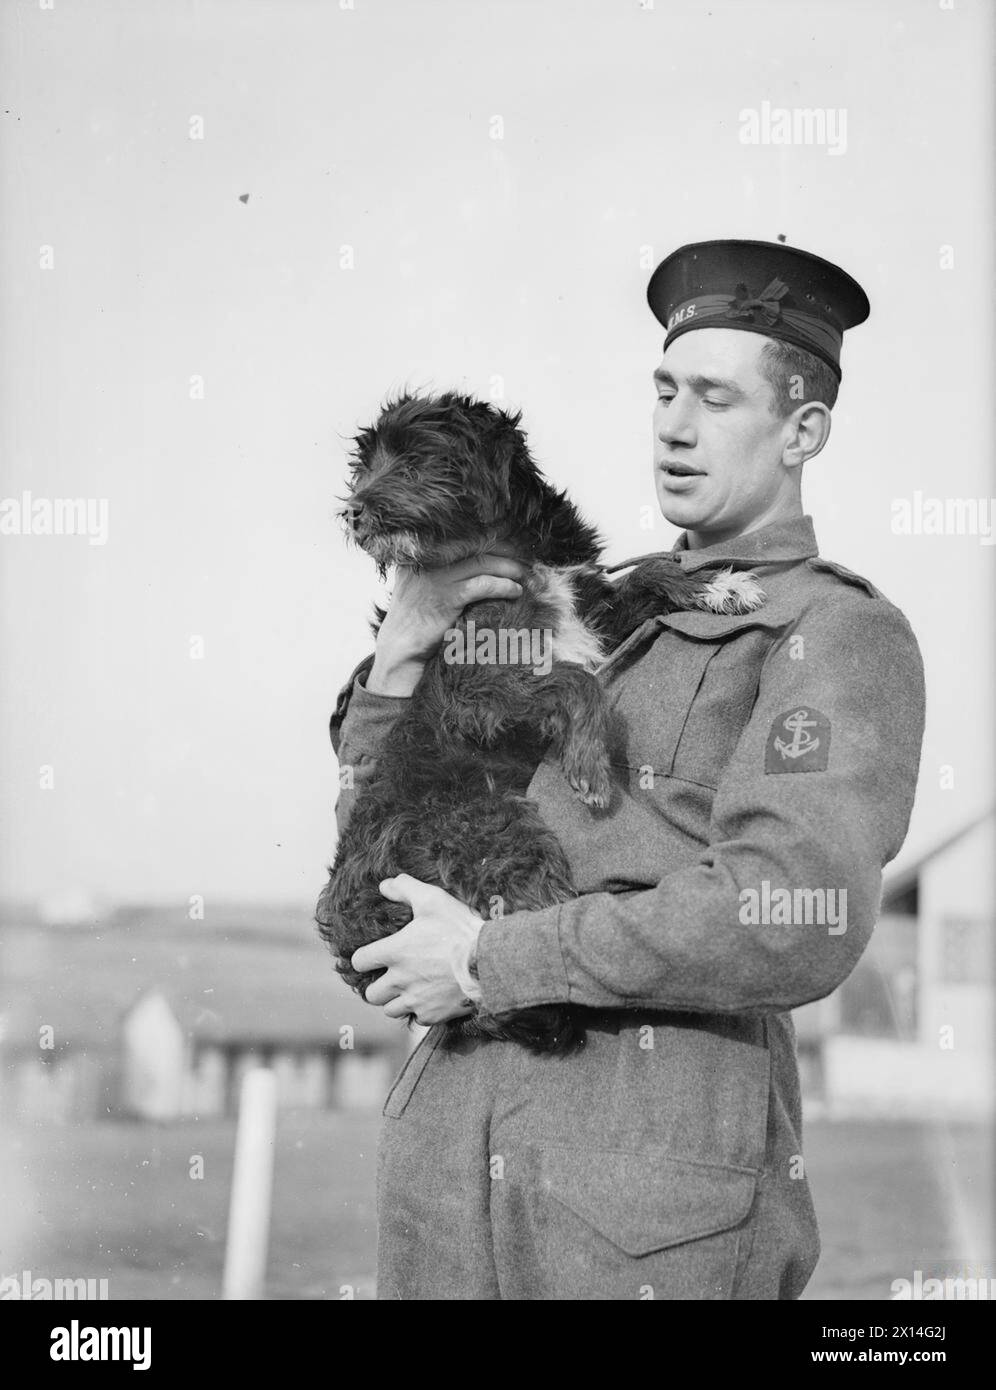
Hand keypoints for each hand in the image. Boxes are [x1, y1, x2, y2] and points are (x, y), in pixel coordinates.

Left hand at [352, 874, 484, 1024]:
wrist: (490, 962)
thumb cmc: (461, 929)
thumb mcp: (433, 899)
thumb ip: (405, 888)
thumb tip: (385, 885)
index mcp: (395, 952)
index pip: (359, 962)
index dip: (363, 959)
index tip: (373, 957)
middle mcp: (400, 980)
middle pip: (371, 994)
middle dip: (377, 986)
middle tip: (390, 977)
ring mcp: (415, 1000)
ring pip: (390, 1010)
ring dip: (395, 1000)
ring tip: (408, 989)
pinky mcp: (432, 1015)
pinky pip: (416, 1018)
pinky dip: (419, 1011)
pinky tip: (429, 998)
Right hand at [366, 548, 526, 695]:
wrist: (400, 646)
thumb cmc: (418, 615)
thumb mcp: (423, 581)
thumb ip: (443, 564)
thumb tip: (484, 553)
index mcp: (422, 550)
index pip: (463, 533)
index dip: (492, 534)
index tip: (513, 539)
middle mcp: (427, 559)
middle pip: (475, 543)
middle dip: (504, 548)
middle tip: (523, 556)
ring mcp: (435, 578)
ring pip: (482, 563)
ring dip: (508, 567)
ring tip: (523, 574)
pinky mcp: (446, 598)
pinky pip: (483, 585)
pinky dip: (503, 586)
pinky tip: (515, 591)